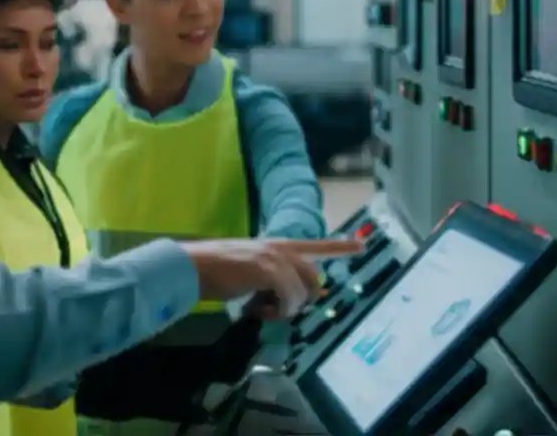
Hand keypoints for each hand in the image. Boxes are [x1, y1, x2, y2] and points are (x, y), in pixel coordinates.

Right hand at [180, 238, 364, 319]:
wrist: (194, 266)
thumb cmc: (216, 270)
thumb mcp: (250, 269)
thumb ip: (272, 277)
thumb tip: (286, 298)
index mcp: (277, 245)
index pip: (315, 245)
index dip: (339, 247)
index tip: (362, 246)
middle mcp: (280, 248)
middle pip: (314, 277)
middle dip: (304, 298)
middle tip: (276, 309)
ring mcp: (275, 257)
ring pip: (303, 290)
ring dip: (287, 308)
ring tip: (262, 309)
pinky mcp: (268, 269)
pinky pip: (289, 297)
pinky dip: (278, 310)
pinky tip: (257, 309)